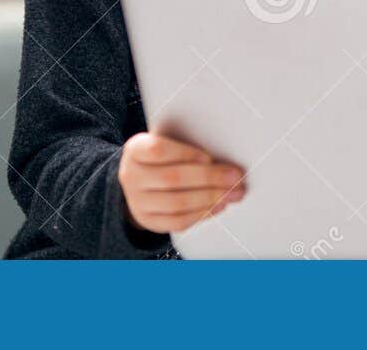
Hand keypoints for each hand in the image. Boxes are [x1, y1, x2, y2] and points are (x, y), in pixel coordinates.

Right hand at [118, 131, 244, 234]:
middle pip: (172, 178)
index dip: (187, 154)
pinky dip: (202, 214)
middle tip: (235, 177)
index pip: (159, 150)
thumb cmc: (160, 160)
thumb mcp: (166, 145)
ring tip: (232, 193)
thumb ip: (186, 147)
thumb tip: (223, 156)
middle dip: (209, 178)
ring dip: (210, 198)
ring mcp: (138, 202)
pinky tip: (218, 206)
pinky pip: (178, 222)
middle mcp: (131, 176)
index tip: (210, 157)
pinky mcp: (149, 221)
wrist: (137, 184)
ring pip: (177, 203)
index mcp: (135, 150)